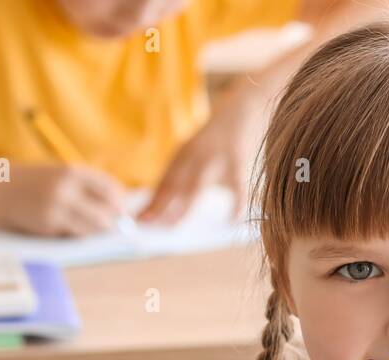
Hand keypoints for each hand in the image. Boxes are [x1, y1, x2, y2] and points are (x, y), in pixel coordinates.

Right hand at [0, 164, 127, 236]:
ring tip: (90, 225)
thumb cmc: (37, 184)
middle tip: (110, 222)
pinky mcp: (49, 222)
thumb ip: (87, 187)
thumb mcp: (61, 176)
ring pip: (95, 224)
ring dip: (99, 229)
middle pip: (108, 208)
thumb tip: (119, 207)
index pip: (110, 187)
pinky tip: (70, 228)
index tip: (119, 207)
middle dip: (113, 218)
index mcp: (73, 171)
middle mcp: (67, 186)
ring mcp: (58, 205)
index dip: (119, 200)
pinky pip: (77, 233)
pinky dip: (80, 233)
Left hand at [136, 94, 259, 225]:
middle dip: (159, 206)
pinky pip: (237, 188)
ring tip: (170, 226)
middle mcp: (196, 154)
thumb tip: (168, 210)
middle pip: (174, 185)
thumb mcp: (199, 151)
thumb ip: (186, 176)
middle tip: (146, 225)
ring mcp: (216, 157)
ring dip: (181, 208)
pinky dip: (235, 205)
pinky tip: (230, 221)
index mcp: (186, 153)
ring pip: (195, 187)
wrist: (249, 104)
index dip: (152, 202)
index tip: (138, 221)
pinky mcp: (240, 161)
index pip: (165, 182)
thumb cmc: (223, 138)